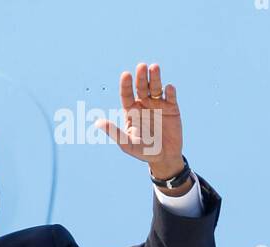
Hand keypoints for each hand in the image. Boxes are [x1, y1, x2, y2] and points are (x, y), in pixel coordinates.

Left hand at [95, 62, 185, 179]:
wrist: (163, 158)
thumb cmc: (143, 152)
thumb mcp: (127, 144)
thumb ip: (114, 133)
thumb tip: (97, 123)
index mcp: (132, 111)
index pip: (127, 95)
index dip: (126, 85)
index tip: (125, 75)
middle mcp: (144, 104)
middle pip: (141, 87)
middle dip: (141, 77)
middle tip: (141, 66)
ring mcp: (158, 104)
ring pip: (156, 88)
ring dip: (155, 78)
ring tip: (154, 67)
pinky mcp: (172, 107)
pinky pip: (171, 97)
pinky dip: (170, 92)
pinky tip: (168, 88)